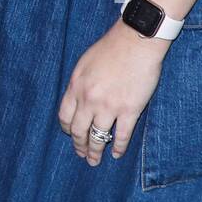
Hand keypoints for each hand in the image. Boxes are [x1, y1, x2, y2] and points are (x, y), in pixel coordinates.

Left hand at [58, 18, 168, 165]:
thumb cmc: (111, 48)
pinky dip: (118, 148)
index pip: (65, 116)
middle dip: (79, 145)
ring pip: (98, 137)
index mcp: (76, 86)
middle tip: (82, 154)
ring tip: (95, 161)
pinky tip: (117, 154)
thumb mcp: (85, 63)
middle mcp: (89, 99)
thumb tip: (77, 100)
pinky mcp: (129, 110)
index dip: (67, 129)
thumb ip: (79, 84)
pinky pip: (121, 135)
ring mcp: (109, 106)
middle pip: (79, 130)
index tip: (71, 135)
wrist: (136, 41)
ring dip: (96, 151)